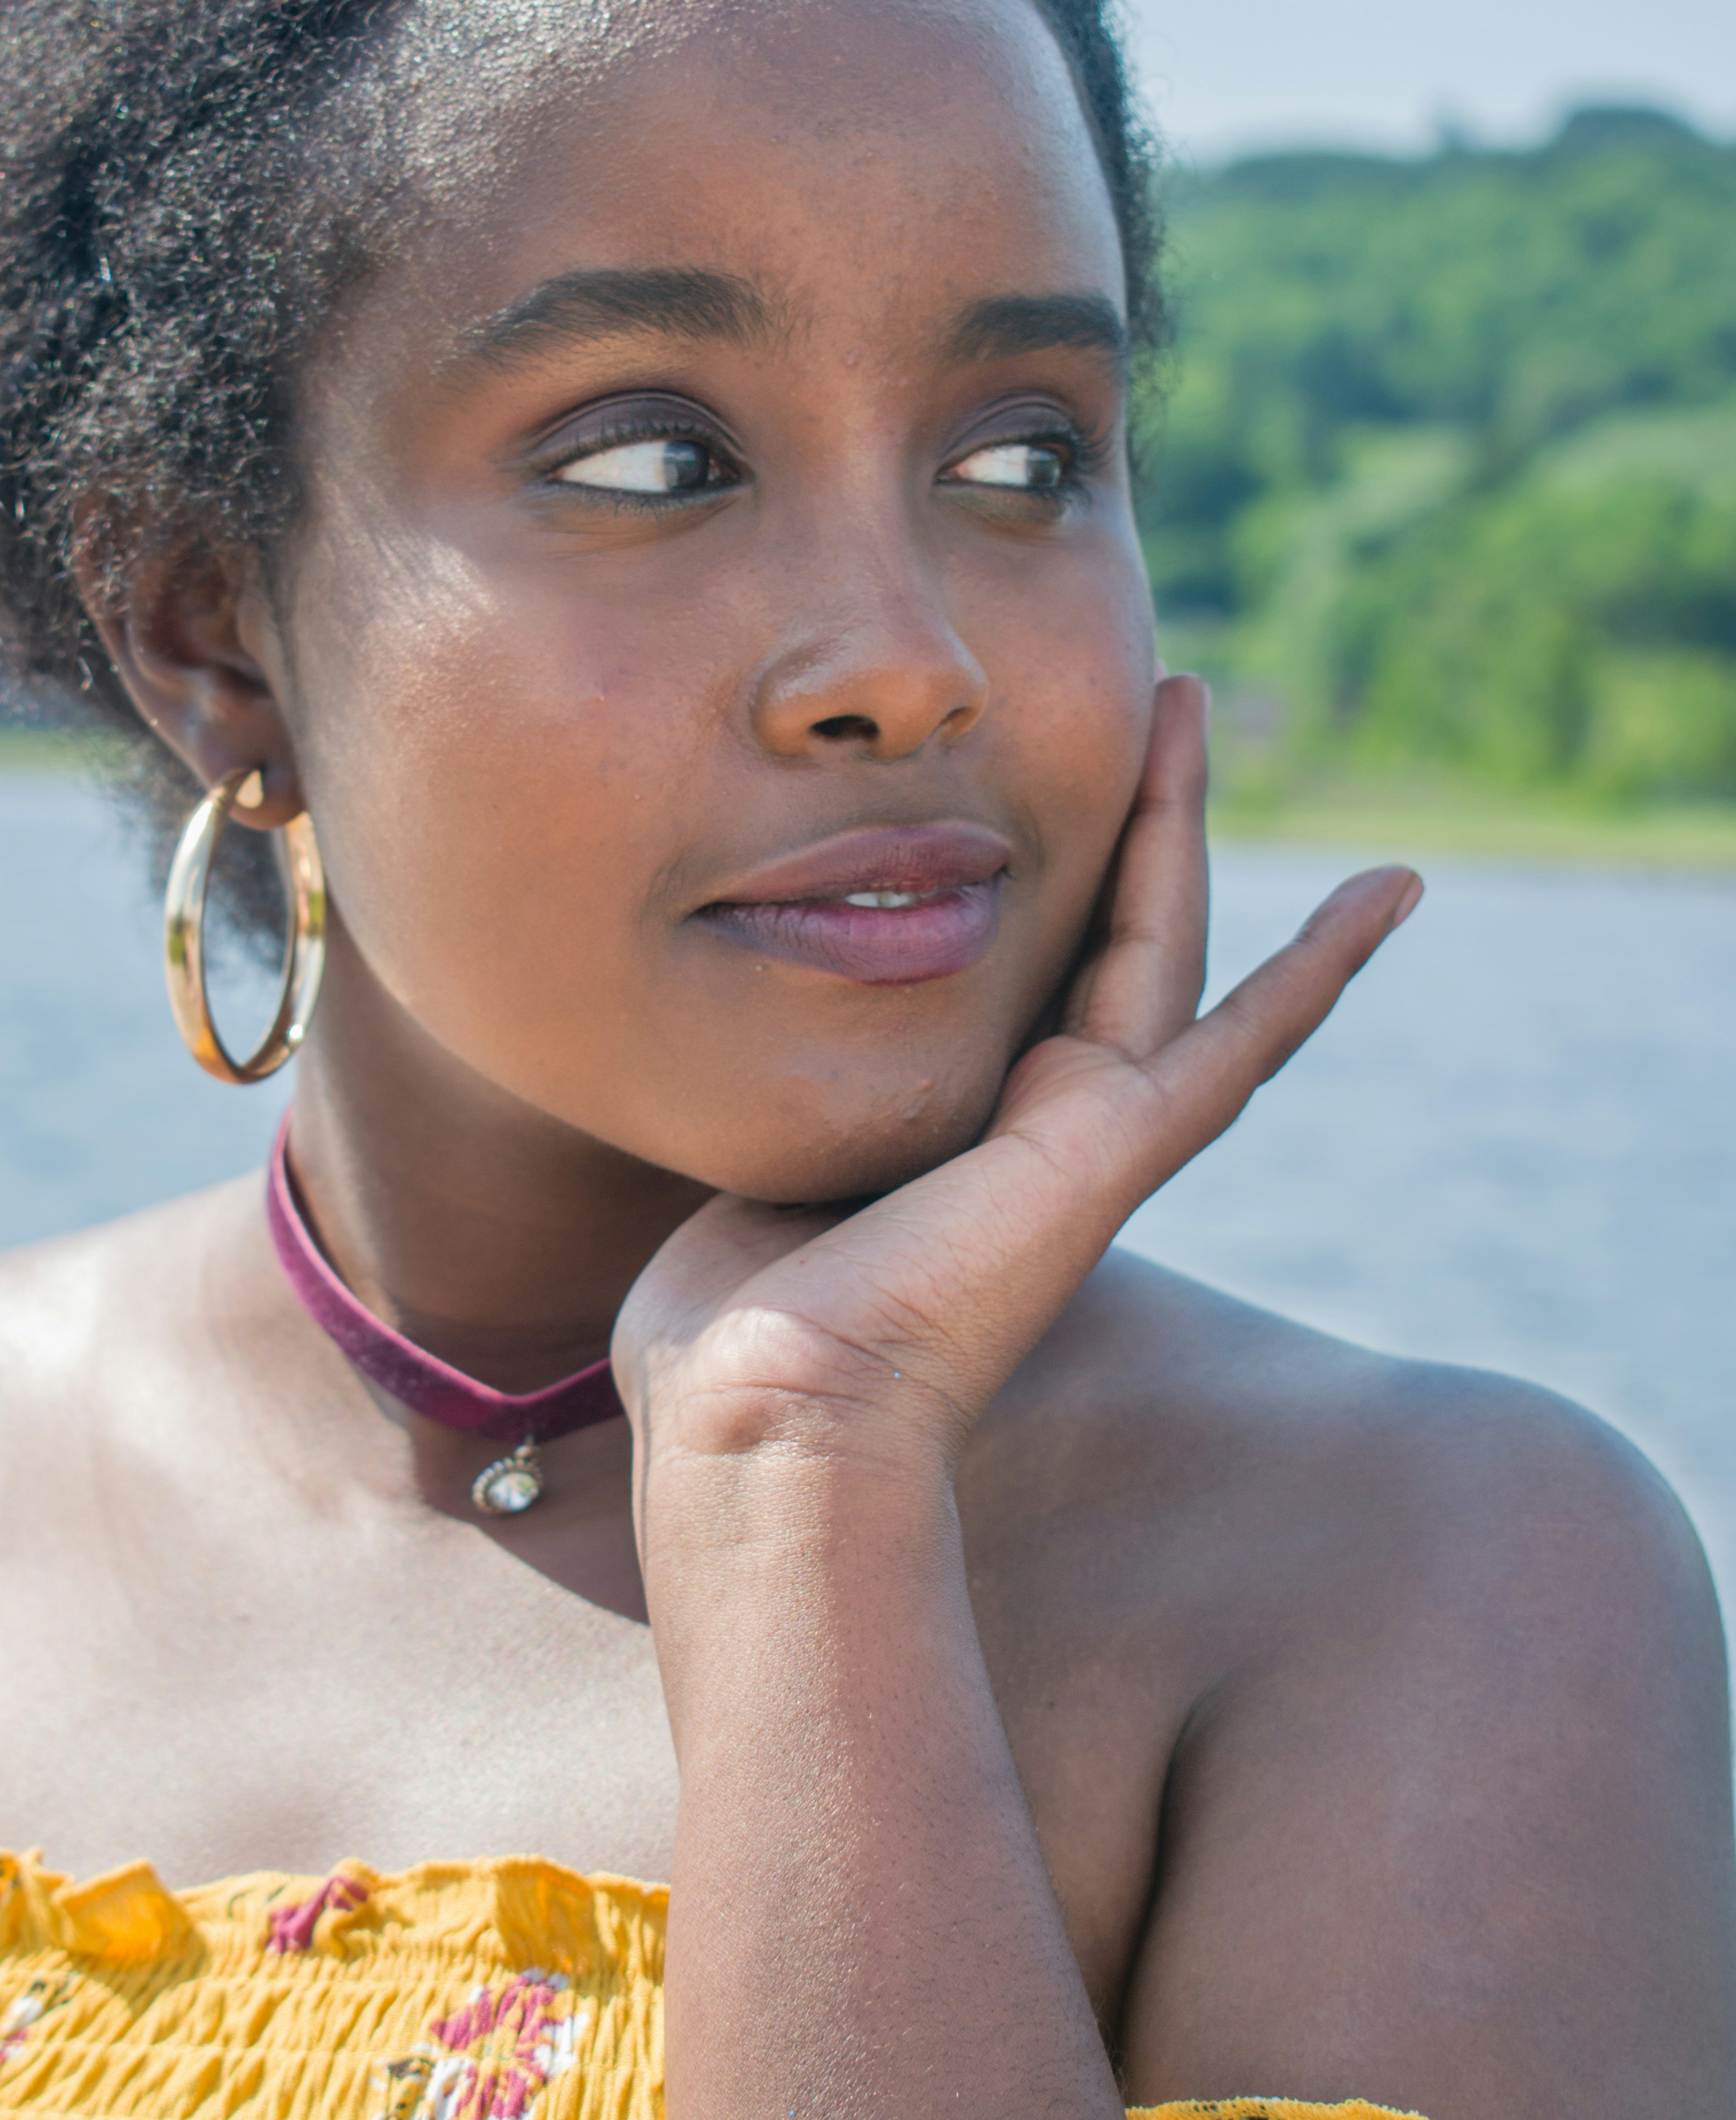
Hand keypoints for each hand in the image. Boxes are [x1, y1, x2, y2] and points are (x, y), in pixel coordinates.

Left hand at [614, 676, 1419, 1496]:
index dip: (1028, 889)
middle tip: (1143, 702)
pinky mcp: (1116, 1148)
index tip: (1021, 804)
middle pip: (1097, 938)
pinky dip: (1323, 964)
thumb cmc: (725, 1339)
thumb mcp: (745, 1178)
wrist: (766, 1417)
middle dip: (1118, 817)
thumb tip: (749, 1058)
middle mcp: (1033, 1131)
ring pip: (1157, 941)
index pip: (1011, 990)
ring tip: (1186, 702)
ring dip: (1173, 818)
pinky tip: (1393, 893)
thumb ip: (779, 1112)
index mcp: (950, 1139)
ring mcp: (1088, 1139)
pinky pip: (1245, 1031)